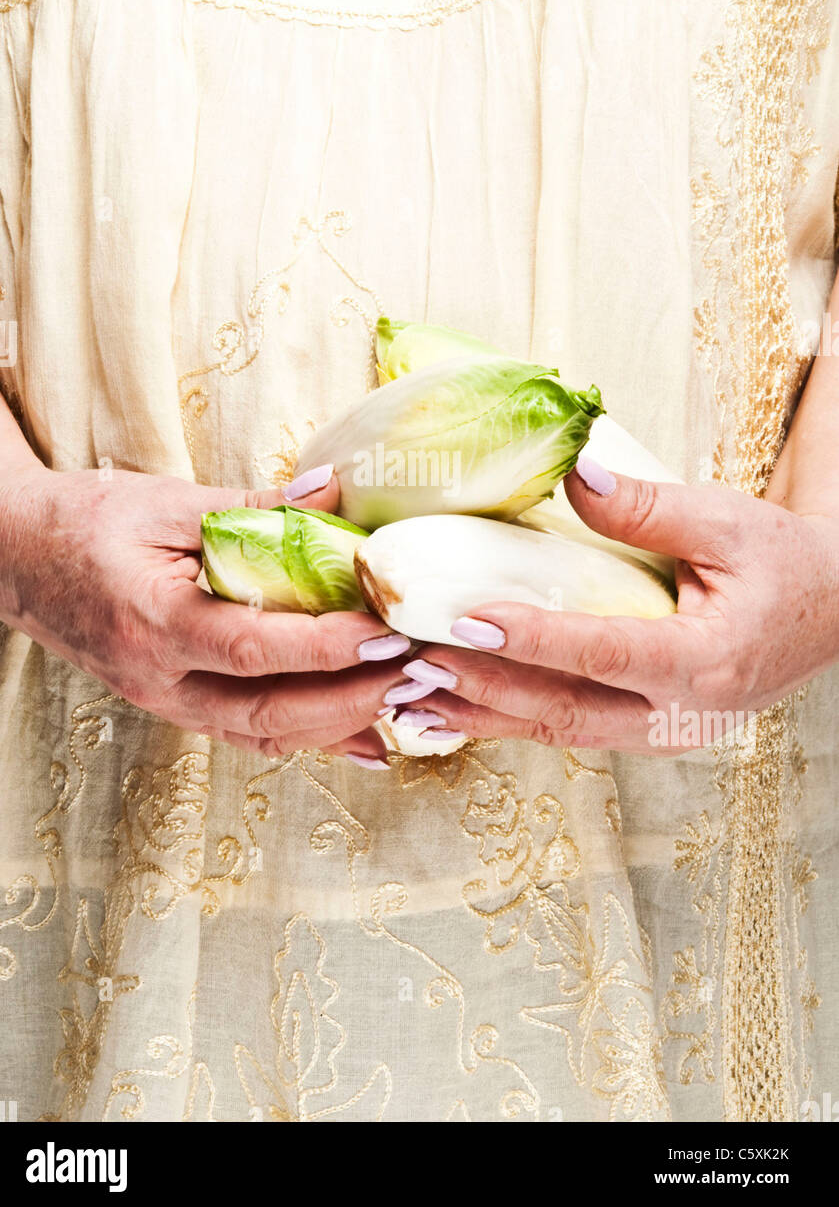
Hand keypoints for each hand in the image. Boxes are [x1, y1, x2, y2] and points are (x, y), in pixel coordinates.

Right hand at [0, 461, 408, 762]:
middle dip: (350, 700)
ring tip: (406, 698)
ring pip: (262, 737)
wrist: (15, 558)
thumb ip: (252, 506)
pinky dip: (310, 736)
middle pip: (266, 716)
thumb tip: (334, 490)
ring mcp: (165, 702)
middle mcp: (157, 680)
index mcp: (151, 621)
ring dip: (339, 725)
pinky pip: (250, 734)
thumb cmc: (85, 522)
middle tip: (415, 669)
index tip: (387, 628)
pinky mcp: (177, 705)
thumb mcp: (166, 500)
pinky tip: (363, 735)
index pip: (251, 648)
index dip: (326, 645)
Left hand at [394, 461, 838, 754]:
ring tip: (409, 698)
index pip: (602, 653)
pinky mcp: (647, 731)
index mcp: (705, 662)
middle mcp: (680, 715)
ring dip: (482, 715)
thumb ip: (646, 506)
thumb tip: (571, 473)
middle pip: (564, 710)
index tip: (464, 619)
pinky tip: (457, 709)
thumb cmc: (784, 564)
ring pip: (558, 731)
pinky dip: (509, 719)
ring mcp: (663, 733)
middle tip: (410, 663)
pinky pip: (569, 729)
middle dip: (481, 689)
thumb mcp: (727, 521)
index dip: (530, 639)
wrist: (833, 613)